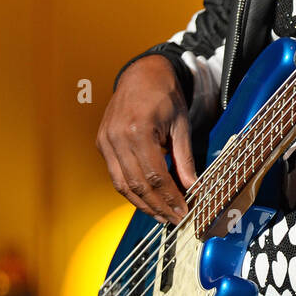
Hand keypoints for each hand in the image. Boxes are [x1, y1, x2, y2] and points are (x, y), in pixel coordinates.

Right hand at [96, 55, 195, 223]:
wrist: (142, 75)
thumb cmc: (164, 96)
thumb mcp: (181, 125)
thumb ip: (185, 159)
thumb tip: (193, 187)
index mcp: (138, 130)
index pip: (156, 175)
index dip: (171, 197)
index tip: (184, 211)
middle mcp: (117, 138)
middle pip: (138, 184)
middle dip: (158, 206)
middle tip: (174, 220)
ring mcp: (106, 141)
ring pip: (123, 185)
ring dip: (143, 204)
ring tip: (162, 216)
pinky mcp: (102, 144)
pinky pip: (116, 175)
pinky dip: (131, 191)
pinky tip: (147, 200)